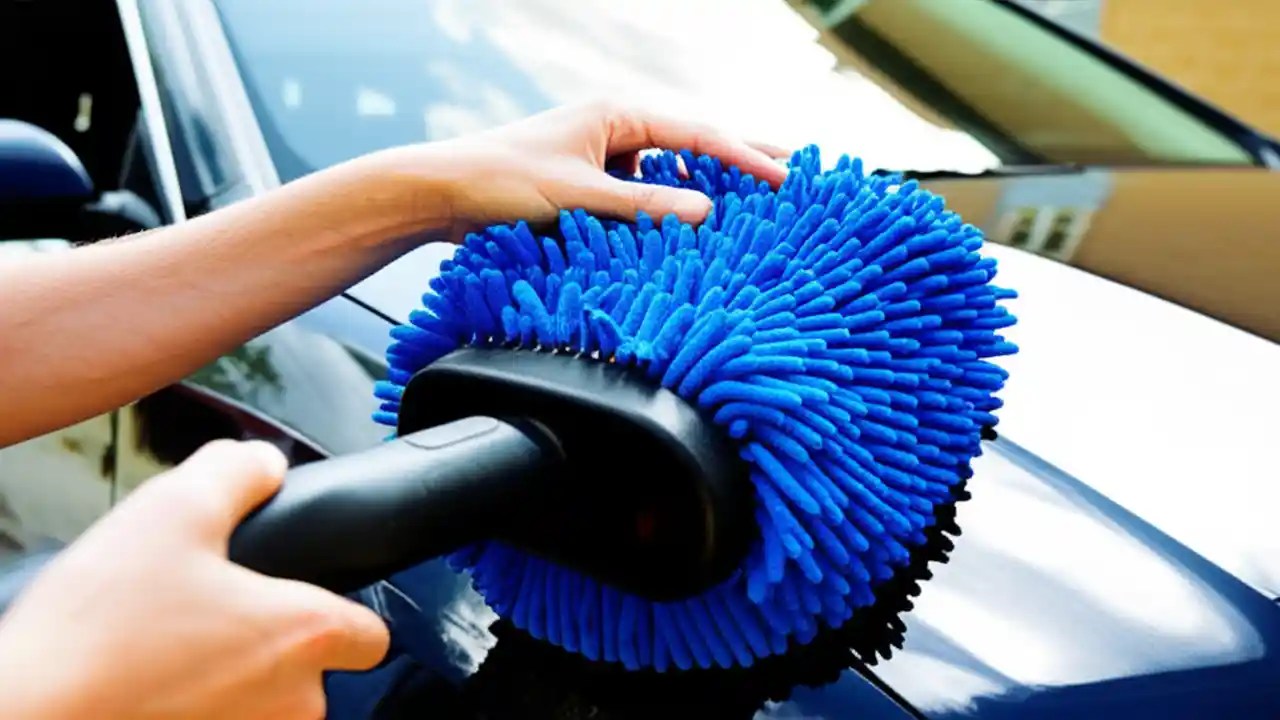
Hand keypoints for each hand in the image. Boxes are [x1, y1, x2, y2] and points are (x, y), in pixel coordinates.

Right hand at [0, 440, 388, 719]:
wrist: (26, 717)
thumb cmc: (96, 631)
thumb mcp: (171, 510)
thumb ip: (236, 474)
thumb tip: (265, 466)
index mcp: (302, 634)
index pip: (371, 636)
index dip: (344, 614)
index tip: (305, 602)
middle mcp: (293, 703)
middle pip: (314, 674)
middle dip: (271, 646)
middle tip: (208, 619)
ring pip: (267, 709)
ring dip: (234, 685)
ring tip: (169, 654)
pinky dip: (200, 710)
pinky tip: (153, 688)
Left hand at [366, 101, 789, 241]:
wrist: (439, 193)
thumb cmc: (501, 180)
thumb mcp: (578, 196)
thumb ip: (643, 204)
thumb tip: (706, 210)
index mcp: (617, 114)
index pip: (698, 133)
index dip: (745, 157)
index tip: (785, 178)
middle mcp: (615, 127)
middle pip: (692, 142)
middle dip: (740, 158)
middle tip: (792, 171)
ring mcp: (602, 154)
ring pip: (669, 169)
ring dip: (706, 185)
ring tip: (753, 201)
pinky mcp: (589, 182)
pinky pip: (643, 191)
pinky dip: (669, 205)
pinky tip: (690, 223)